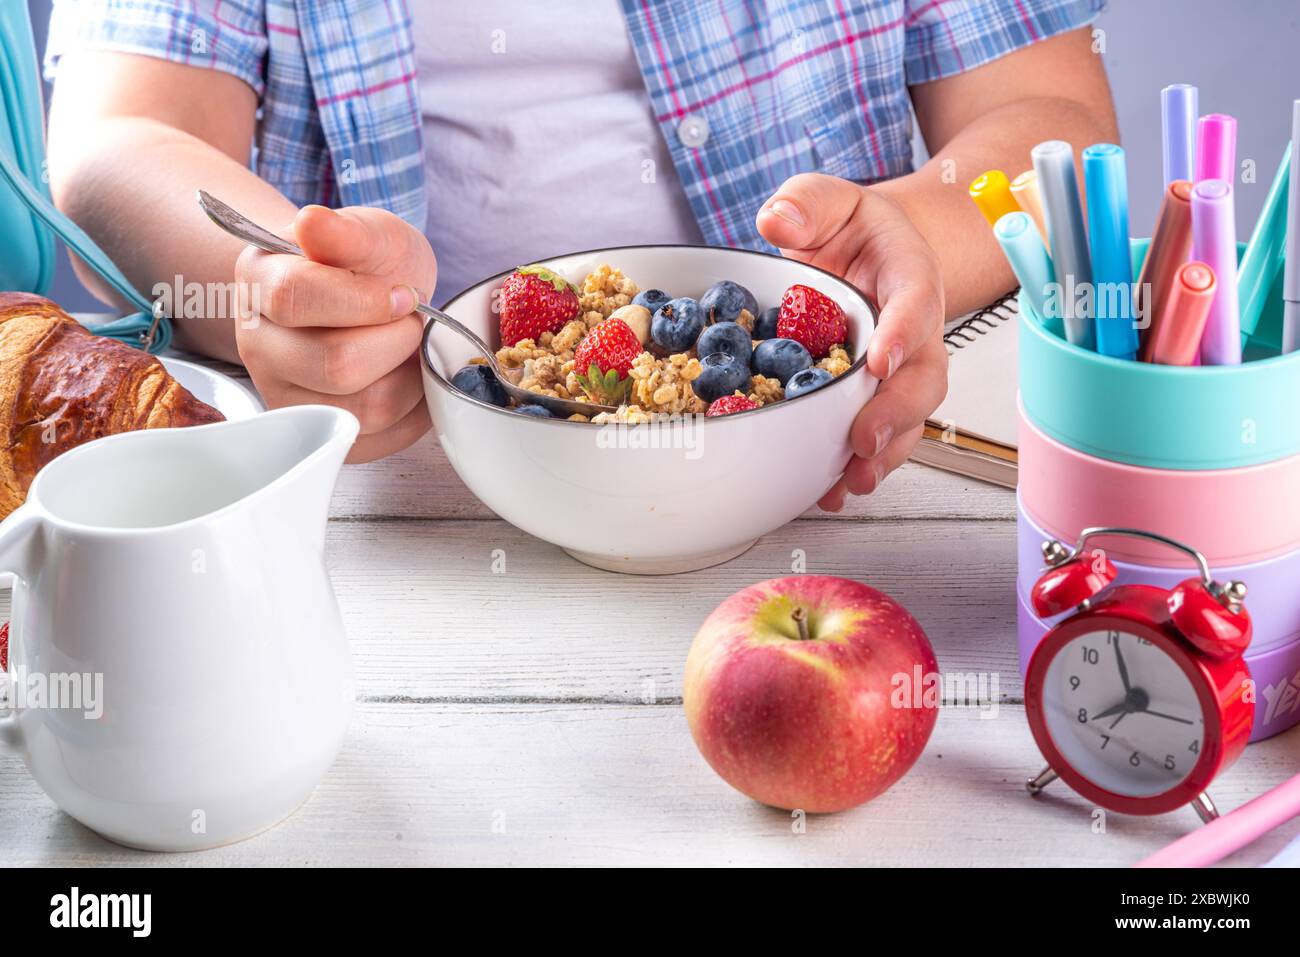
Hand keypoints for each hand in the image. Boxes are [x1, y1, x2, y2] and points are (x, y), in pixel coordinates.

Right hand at [234, 205, 435, 461]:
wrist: (372, 298)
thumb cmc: (368, 266)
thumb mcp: (369, 234)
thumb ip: (346, 232)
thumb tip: (311, 223)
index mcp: (259, 283)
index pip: (294, 297)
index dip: (365, 299)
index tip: (401, 293)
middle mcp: (258, 347)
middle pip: (336, 364)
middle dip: (396, 340)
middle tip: (407, 321)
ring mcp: (285, 397)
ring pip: (367, 407)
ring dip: (409, 374)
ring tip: (407, 348)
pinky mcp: (324, 433)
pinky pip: (385, 437)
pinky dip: (416, 408)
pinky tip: (407, 375)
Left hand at [756, 174, 947, 508]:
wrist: (867, 256)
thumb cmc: (850, 230)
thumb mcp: (827, 200)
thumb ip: (806, 202)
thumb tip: (777, 220)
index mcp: (908, 279)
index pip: (914, 306)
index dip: (901, 335)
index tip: (880, 361)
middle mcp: (913, 334)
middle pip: (922, 379)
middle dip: (897, 414)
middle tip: (864, 441)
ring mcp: (900, 373)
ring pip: (907, 421)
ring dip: (883, 456)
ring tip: (850, 483)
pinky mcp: (876, 400)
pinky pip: (879, 438)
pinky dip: (857, 467)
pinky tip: (828, 492)